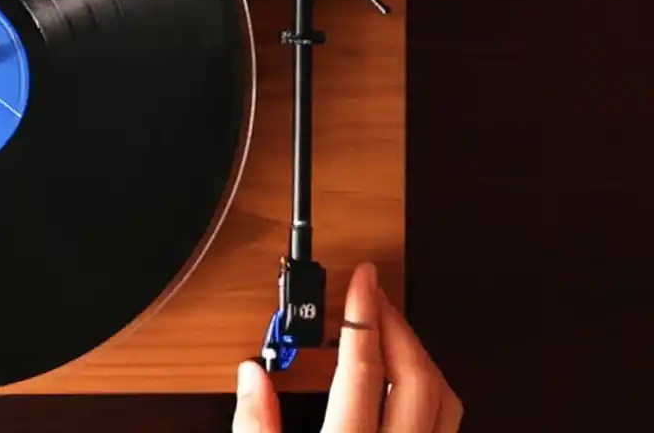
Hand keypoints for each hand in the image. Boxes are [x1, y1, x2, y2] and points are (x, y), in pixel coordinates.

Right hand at [232, 262, 462, 431]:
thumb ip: (256, 427)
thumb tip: (252, 375)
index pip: (364, 370)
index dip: (363, 315)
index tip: (363, 280)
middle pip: (417, 378)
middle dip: (398, 327)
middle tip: (375, 296)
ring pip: (446, 402)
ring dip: (421, 357)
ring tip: (392, 330)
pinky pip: (447, 424)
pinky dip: (431, 391)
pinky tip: (406, 382)